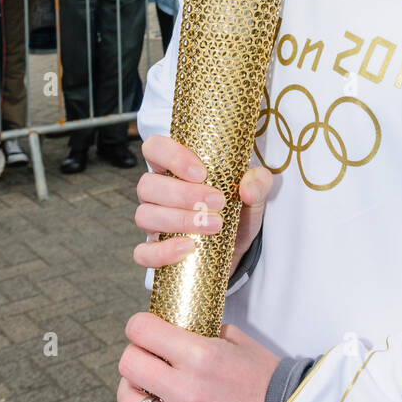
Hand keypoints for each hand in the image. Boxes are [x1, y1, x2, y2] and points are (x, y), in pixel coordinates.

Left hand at [113, 313, 279, 401]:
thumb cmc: (266, 383)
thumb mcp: (239, 343)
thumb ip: (205, 333)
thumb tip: (177, 328)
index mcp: (203, 356)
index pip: (142, 331)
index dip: (139, 326)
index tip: (142, 330)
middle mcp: (189, 392)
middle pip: (129, 364)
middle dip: (135, 356)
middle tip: (145, 359)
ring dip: (132, 393)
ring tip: (144, 391)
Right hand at [133, 135, 271, 278]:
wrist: (238, 248)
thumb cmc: (237, 211)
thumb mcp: (254, 193)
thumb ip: (258, 182)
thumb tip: (248, 187)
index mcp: (175, 168)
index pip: (155, 148)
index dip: (172, 156)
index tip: (201, 173)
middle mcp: (158, 192)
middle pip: (147, 184)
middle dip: (183, 194)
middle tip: (218, 202)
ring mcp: (153, 222)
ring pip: (144, 215)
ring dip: (180, 220)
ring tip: (215, 225)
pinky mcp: (155, 251)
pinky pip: (143, 253)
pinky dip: (162, 251)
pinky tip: (188, 247)